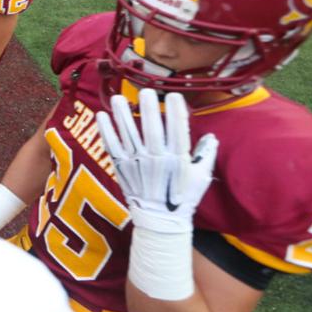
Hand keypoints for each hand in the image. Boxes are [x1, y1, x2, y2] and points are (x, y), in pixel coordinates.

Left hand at [96, 89, 217, 233]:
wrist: (159, 220)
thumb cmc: (182, 198)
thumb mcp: (200, 178)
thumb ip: (206, 155)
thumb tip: (211, 137)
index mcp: (178, 160)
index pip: (178, 131)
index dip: (176, 112)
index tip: (173, 95)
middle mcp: (156, 159)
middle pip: (151, 130)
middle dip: (148, 109)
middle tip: (145, 90)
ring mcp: (136, 163)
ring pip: (128, 135)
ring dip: (122, 115)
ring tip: (117, 97)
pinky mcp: (121, 168)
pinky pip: (111, 146)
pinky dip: (105, 131)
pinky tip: (100, 116)